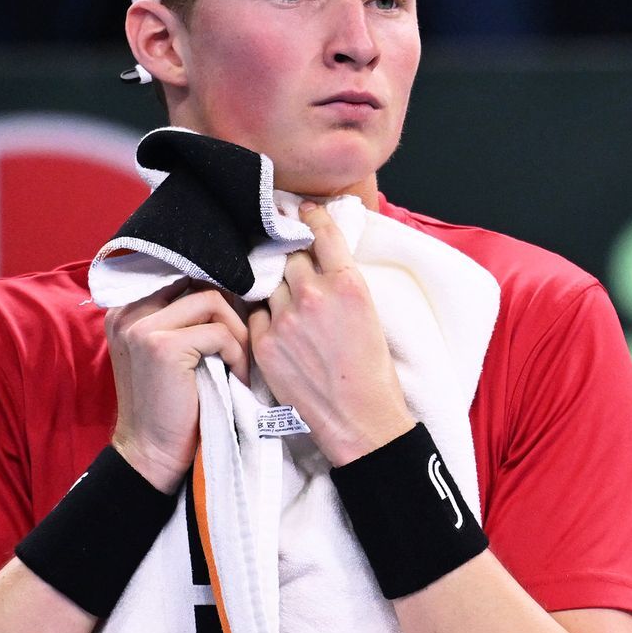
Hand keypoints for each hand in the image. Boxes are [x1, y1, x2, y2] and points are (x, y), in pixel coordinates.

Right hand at [107, 283, 249, 491]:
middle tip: (243, 344)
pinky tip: (236, 379)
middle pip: (200, 283)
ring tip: (240, 363)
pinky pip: (219, 333)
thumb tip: (233, 288)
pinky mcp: (162, 346)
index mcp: (127, 309)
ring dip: (237, 332)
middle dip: (232, 312)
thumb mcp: (173, 353)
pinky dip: (237, 355)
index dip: (218, 294)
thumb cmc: (172, 404)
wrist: (152, 451)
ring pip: (212, 301)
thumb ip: (186, 319)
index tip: (237, 320)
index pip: (184, 276)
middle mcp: (128, 311)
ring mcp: (141, 327)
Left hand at [249, 202, 413, 464]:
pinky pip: (257, 315)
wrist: (360, 420)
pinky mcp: (264, 343)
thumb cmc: (374, 372)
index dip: (312, 219)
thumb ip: (344, 284)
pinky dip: (266, 320)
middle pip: (292, 258)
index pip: (322, 234)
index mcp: (348, 284)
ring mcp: (284, 319)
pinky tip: (283, 335)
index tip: (305, 212)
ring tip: (294, 314)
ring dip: (279, 292)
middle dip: (296, 263)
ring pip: (271, 286)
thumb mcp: (370, 314)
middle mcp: (314, 294)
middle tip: (301, 274)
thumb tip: (324, 263)